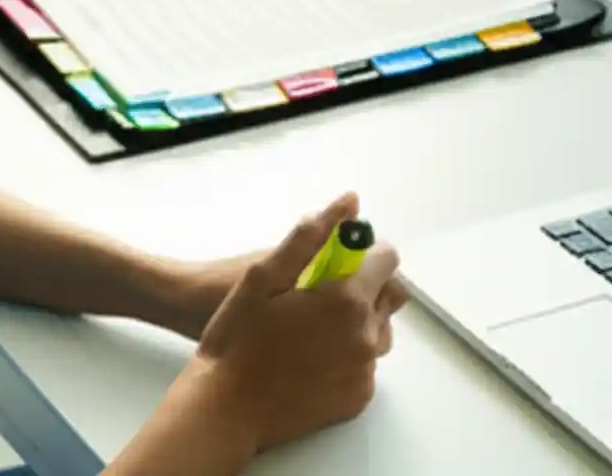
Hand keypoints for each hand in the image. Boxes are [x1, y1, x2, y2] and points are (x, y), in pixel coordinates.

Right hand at [186, 193, 404, 452]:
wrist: (224, 409)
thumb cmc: (236, 339)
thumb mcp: (261, 277)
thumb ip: (309, 236)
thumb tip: (349, 202)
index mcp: (346, 300)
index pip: (387, 259)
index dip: (364, 253)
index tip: (339, 259)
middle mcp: (366, 335)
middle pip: (387, 296)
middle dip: (362, 287)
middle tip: (320, 295)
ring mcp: (364, 370)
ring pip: (377, 331)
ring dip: (357, 322)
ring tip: (313, 328)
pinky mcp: (358, 398)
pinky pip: (365, 365)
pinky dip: (347, 355)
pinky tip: (311, 358)